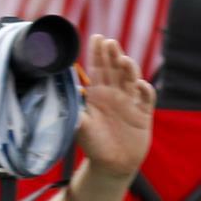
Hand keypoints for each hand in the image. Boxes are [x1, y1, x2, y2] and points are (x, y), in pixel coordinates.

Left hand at [74, 34, 153, 178]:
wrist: (111, 164)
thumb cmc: (92, 142)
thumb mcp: (77, 123)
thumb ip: (71, 107)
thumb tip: (55, 91)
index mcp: (98, 94)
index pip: (98, 69)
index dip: (98, 53)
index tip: (96, 37)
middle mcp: (115, 95)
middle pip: (115, 70)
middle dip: (112, 55)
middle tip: (108, 41)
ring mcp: (130, 103)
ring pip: (131, 80)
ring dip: (128, 69)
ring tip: (123, 59)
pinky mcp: (143, 115)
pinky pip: (146, 100)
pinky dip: (145, 91)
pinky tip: (140, 85)